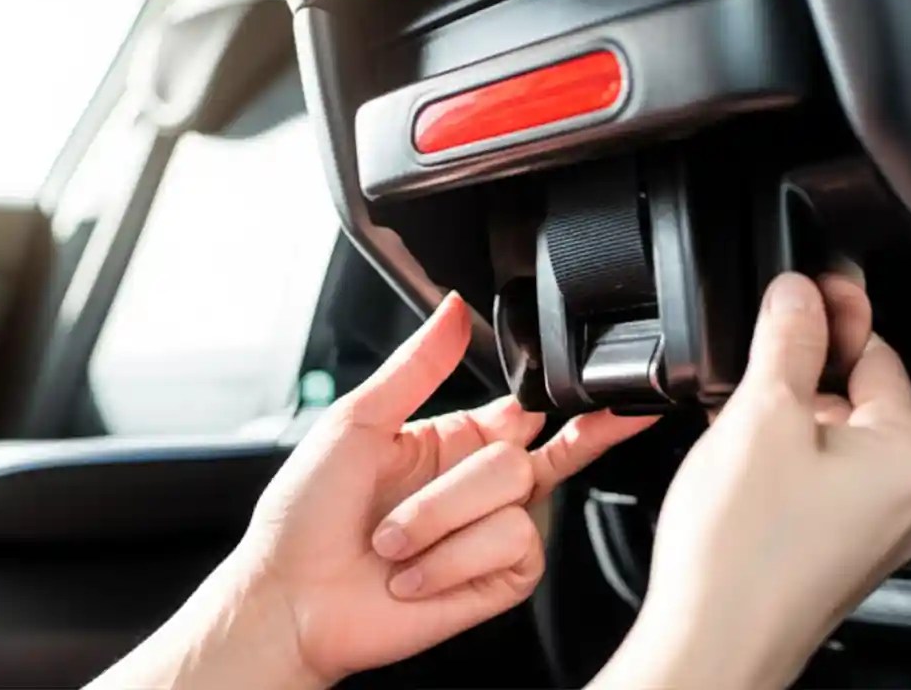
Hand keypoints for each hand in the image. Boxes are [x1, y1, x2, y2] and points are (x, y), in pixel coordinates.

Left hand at [87, 293, 654, 689]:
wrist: (291, 601)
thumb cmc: (306, 517)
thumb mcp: (356, 421)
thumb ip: (418, 364)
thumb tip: (455, 308)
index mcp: (454, 439)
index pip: (533, 409)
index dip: (574, 402)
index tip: (619, 398)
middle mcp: (479, 486)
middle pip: (520, 455)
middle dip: (449, 490)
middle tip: (393, 516)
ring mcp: (493, 533)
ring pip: (516, 500)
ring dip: (441, 526)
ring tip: (396, 549)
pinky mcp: (502, 579)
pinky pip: (515, 547)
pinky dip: (454, 561)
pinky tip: (418, 576)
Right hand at [593, 272, 910, 688]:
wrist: (711, 645)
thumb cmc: (742, 553)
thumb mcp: (761, 415)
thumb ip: (787, 340)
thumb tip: (800, 294)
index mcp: (909, 458)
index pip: (879, 353)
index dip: (833, 314)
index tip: (805, 286)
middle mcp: (904, 499)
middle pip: (856, 397)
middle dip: (802, 369)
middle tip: (752, 352)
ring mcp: (870, 532)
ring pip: (830, 442)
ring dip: (785, 415)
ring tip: (731, 415)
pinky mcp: (832, 554)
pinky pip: (815, 484)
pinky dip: (779, 460)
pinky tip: (734, 461)